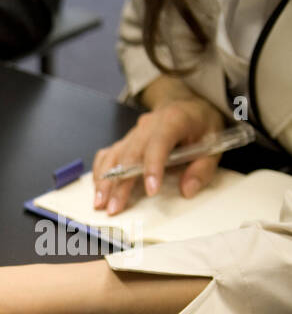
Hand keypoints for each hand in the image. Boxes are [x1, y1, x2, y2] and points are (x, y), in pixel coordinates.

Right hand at [92, 96, 226, 214]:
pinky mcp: (124, 141)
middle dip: (120, 184)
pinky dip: (100, 172)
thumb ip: (203, 168)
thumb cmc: (200, 124)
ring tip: (100, 204)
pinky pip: (107, 155)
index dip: (153, 167)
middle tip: (115, 208)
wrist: (185, 105)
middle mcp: (148, 125)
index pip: (159, 144)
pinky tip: (98, 189)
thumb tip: (187, 191)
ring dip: (104, 181)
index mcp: (173, 120)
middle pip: (129, 155)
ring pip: (114, 157)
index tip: (151, 191)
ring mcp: (133, 133)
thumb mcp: (214, 142)